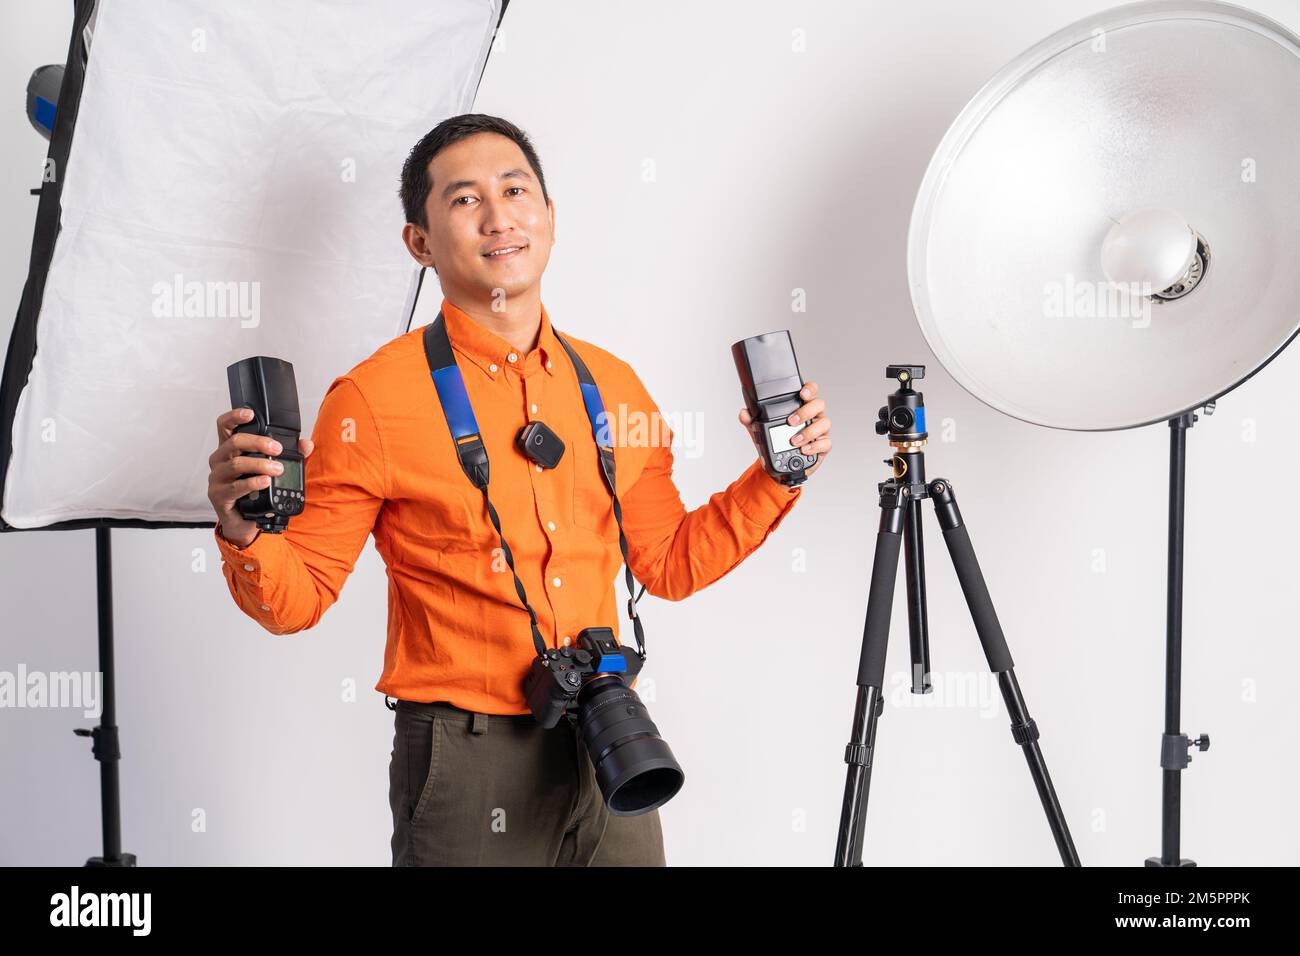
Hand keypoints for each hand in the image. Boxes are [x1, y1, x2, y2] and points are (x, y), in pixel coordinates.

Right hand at [208, 408, 315, 546]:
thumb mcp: (271, 469)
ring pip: (236, 464)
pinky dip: (252, 483)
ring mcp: (217, 478)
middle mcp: (220, 461)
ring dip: (259, 464)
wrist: (244, 521)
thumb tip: (307, 445)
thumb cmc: (254, 491)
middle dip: (258, 442)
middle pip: (234, 441)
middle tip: (277, 448)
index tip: (250, 414)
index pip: (225, 426)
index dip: (234, 416)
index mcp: (230, 450)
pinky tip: (265, 482)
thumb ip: (289, 455)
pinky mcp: (219, 496)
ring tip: (277, 468)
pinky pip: (235, 487)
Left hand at [738, 380, 830, 478]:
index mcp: (801, 407)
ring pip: (824, 423)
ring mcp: (820, 431)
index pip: (810, 392)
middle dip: (805, 412)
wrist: (783, 465)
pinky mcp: (823, 445)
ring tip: (795, 440)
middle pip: (819, 405)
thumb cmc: (778, 443)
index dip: (810, 389)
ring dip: (809, 431)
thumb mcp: (762, 431)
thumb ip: (753, 421)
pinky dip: (815, 446)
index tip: (802, 393)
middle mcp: (813, 416)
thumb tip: (744, 413)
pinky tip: (804, 449)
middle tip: (791, 421)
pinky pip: (826, 443)